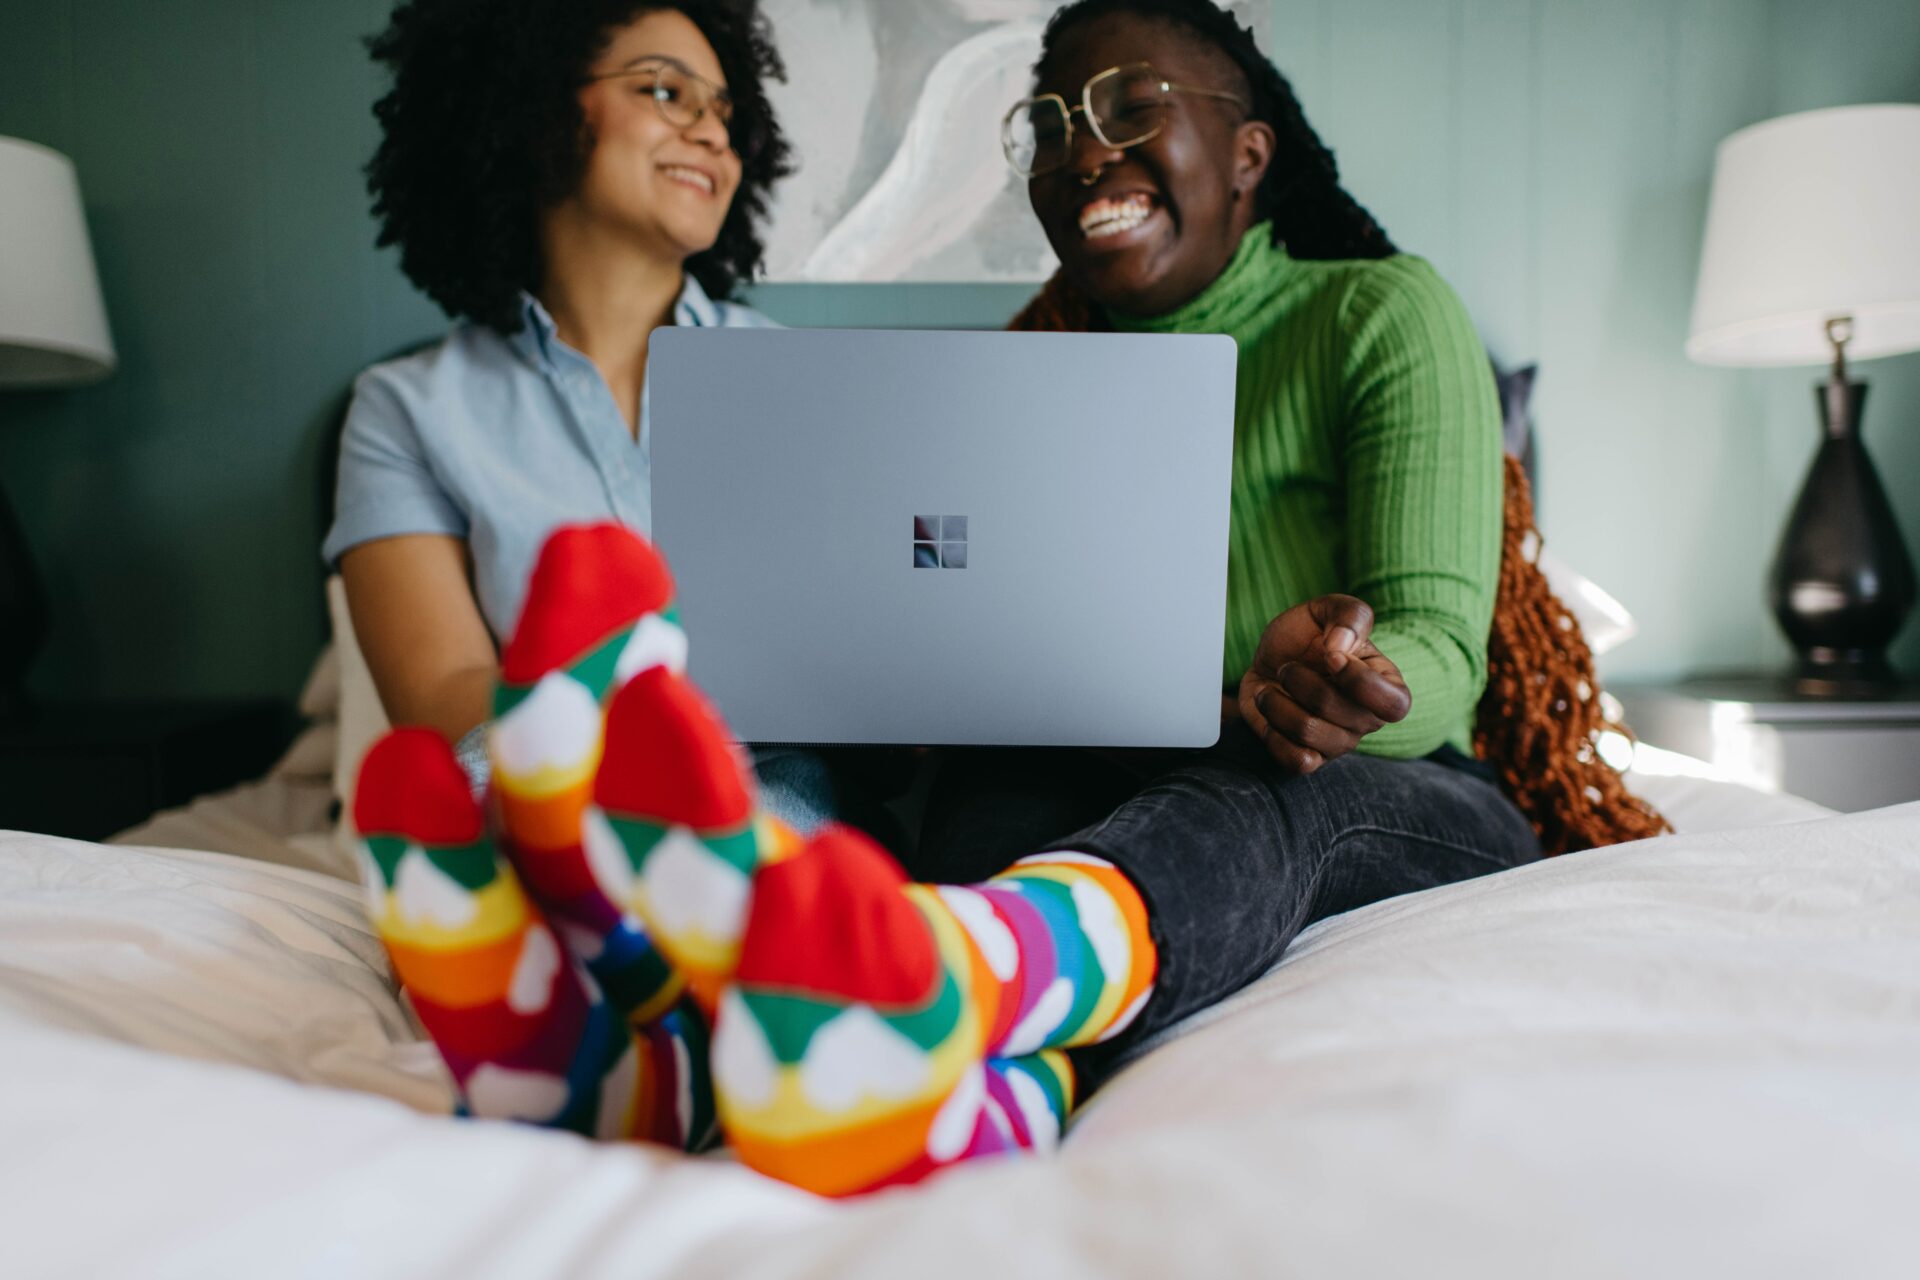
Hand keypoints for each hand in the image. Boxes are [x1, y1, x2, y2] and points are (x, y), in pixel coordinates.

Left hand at [1236, 595, 1410, 775]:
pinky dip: (1272, 732)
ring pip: (1309, 733)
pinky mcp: (1310, 758)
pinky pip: (1295, 760)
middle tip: (1287, 667)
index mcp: (1386, 684)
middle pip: (1342, 715)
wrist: (1272, 660)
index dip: (1360, 682)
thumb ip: (1348, 615)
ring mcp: (1339, 743)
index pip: (1394, 704)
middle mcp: (1367, 719)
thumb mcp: (1329, 609)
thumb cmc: (1308, 636)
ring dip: (1277, 702)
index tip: (1330, 656)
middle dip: (1302, 682)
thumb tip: (1341, 646)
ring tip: (1272, 687)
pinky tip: (1271, 712)